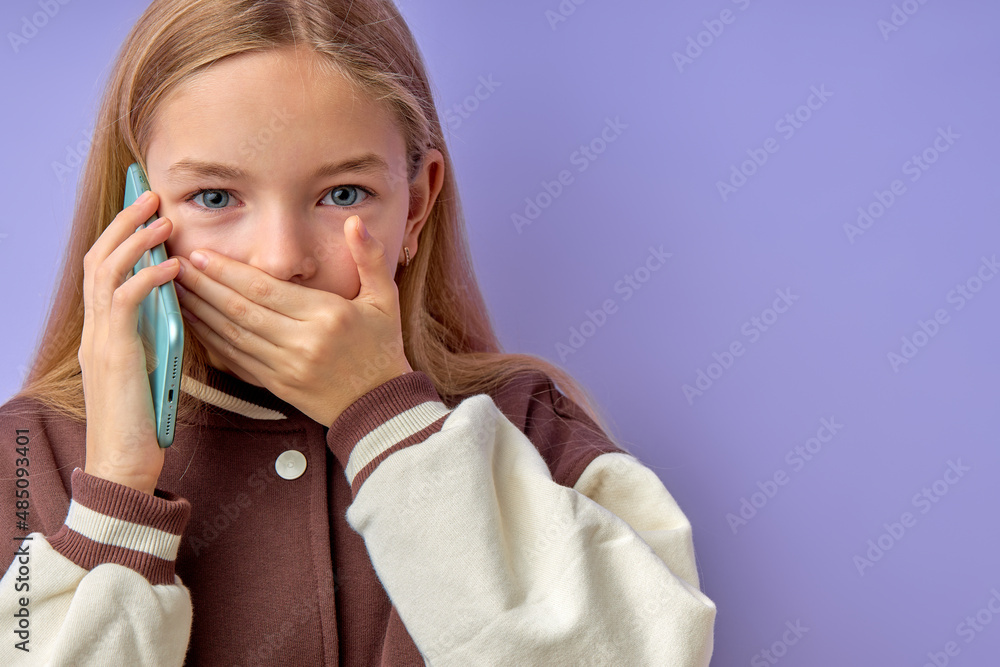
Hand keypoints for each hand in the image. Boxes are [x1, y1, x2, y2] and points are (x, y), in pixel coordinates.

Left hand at [171, 215, 412, 426]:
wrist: (380, 405)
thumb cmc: (382, 347)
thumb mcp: (385, 299)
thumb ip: (370, 257)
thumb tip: (355, 221)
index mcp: (327, 316)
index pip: (266, 289)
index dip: (228, 272)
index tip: (201, 254)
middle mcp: (303, 342)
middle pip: (241, 310)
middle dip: (204, 286)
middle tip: (176, 265)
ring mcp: (286, 367)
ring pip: (232, 334)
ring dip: (200, 311)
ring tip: (176, 289)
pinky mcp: (276, 384)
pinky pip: (235, 359)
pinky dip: (211, 339)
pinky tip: (194, 322)